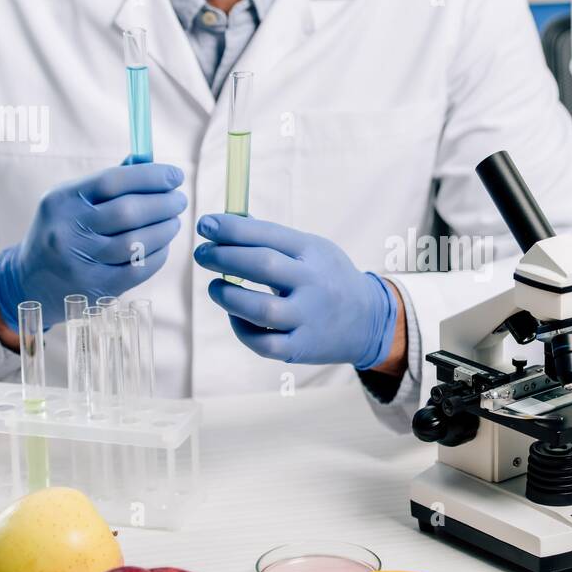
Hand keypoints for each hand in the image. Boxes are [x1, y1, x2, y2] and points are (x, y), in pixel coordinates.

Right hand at [0, 162, 186, 331]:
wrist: (31, 281)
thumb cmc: (62, 231)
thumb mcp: (71, 201)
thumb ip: (108, 182)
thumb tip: (152, 162)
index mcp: (62, 200)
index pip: (113, 181)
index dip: (150, 176)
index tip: (175, 175)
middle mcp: (68, 230)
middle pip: (129, 211)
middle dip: (164, 203)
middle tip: (179, 201)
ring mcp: (81, 262)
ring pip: (137, 242)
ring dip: (165, 229)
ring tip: (174, 222)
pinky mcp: (96, 288)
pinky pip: (138, 269)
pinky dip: (159, 254)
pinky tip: (162, 245)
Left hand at [193, 213, 399, 371]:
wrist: (369, 320)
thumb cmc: (327, 278)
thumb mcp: (313, 250)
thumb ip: (274, 239)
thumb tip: (227, 223)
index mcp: (313, 253)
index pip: (268, 235)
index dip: (232, 229)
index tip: (205, 225)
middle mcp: (313, 284)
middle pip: (263, 266)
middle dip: (224, 257)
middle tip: (202, 254)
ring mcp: (308, 318)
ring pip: (261, 310)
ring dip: (229, 296)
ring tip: (215, 287)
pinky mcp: (301, 347)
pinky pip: (263, 343)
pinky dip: (241, 329)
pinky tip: (234, 315)